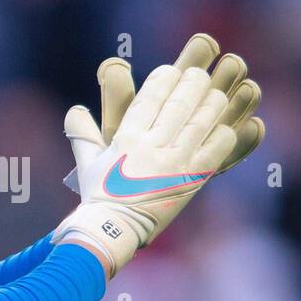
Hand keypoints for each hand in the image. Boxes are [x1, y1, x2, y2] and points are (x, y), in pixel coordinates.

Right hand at [63, 33, 264, 192]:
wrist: (113, 230)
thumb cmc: (98, 196)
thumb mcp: (87, 162)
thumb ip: (83, 133)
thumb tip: (75, 111)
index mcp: (127, 138)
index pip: (150, 98)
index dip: (163, 80)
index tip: (171, 70)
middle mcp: (152, 146)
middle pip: (179, 104)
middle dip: (191, 84)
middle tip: (199, 74)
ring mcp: (174, 163)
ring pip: (199, 123)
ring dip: (211, 104)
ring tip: (217, 93)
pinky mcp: (190, 180)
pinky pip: (213, 152)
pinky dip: (222, 137)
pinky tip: (226, 127)